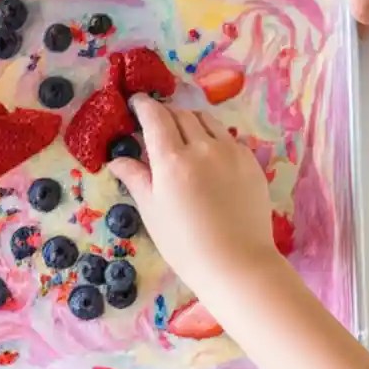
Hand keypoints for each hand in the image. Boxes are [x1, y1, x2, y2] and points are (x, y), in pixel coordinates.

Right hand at [109, 95, 281, 291]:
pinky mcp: (251, 161)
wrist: (237, 264)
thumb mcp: (152, 212)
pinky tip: (209, 157)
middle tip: (156, 125)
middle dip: (165, 114)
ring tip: (183, 136)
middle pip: (181, 114)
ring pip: (207, 120)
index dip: (143, 106)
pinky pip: (228, 137)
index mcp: (172, 160)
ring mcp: (231, 152)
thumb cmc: (185, 245)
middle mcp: (203, 147)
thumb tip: (117, 160)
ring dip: (190, 121)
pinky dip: (213, 137)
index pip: (155, 117)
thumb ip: (136, 178)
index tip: (136, 103)